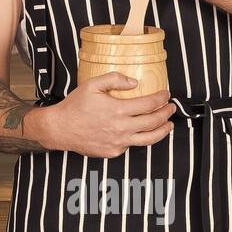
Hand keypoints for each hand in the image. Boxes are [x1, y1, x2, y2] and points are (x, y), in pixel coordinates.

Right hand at [38, 71, 174, 157]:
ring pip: (149, 139)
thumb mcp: (92, 85)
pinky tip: (140, 132)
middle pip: (154, 121)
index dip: (161, 98)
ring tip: (168, 125)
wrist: (60, 128)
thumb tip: (134, 82)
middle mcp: (121, 128)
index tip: (166, 94)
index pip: (149, 104)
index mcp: (118, 110)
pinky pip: (132, 145)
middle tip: (171, 108)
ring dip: (163, 131)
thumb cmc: (74, 107)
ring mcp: (118, 142)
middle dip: (166, 113)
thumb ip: (115, 79)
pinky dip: (139, 138)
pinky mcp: (113, 152)